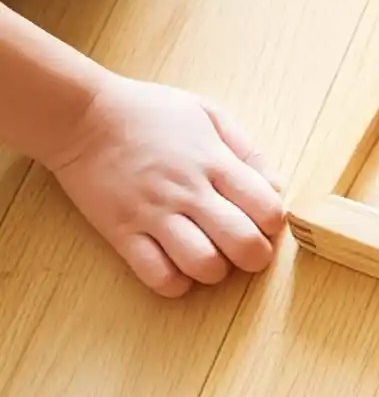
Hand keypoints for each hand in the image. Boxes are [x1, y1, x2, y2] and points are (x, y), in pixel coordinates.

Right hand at [47, 75, 283, 297]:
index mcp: (214, 161)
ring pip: (203, 264)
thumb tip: (277, 187)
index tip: (265, 223)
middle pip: (242, 243)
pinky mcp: (121, 232)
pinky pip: (156, 275)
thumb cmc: (151, 113)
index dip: (274, 224)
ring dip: (217, 271)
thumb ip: (248, 150)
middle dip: (257, 257)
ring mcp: (154, 214)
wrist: (83, 117)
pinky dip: (176, 283)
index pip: (266, 208)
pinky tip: (180, 269)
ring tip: (213, 260)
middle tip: (250, 253)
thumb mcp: (209, 114)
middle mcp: (188, 191)